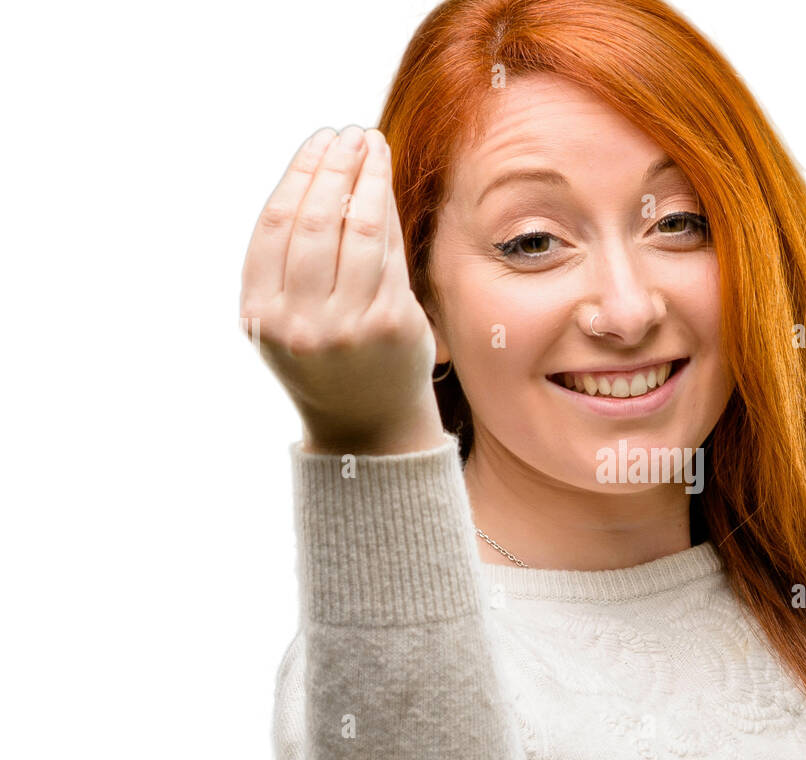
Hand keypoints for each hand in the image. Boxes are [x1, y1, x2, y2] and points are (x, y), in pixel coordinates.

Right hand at [239, 125, 443, 454]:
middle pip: (314, 220)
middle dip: (333, 166)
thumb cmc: (327, 359)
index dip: (299, 173)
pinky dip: (388, 210)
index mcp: (261, 313)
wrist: (367, 424)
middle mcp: (299, 321)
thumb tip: (319, 170)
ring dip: (366, 178)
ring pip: (357, 229)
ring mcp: (346, 324)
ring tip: (371, 145)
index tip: (319, 141)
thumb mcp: (287, 315)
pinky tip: (387, 185)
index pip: (276, 224)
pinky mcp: (390, 324)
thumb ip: (290, 259)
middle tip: (348, 134)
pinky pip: (390, 252)